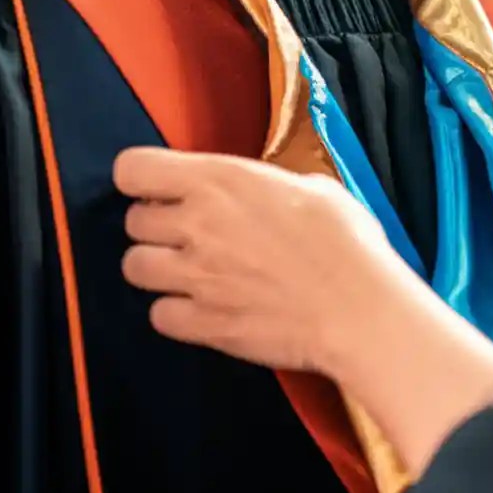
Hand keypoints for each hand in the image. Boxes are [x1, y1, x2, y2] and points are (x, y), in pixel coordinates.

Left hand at [115, 147, 492, 474]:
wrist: (361, 310)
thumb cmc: (347, 244)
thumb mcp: (314, 187)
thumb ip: (269, 185)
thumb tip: (264, 192)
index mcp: (220, 181)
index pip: (132, 168)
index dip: (141, 180)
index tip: (159, 191)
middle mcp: (197, 224)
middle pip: (133, 221)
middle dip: (155, 228)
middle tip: (188, 236)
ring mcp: (195, 276)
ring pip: (134, 267)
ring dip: (157, 270)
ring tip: (190, 273)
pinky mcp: (203, 323)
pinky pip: (158, 316)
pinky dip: (175, 314)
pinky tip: (202, 309)